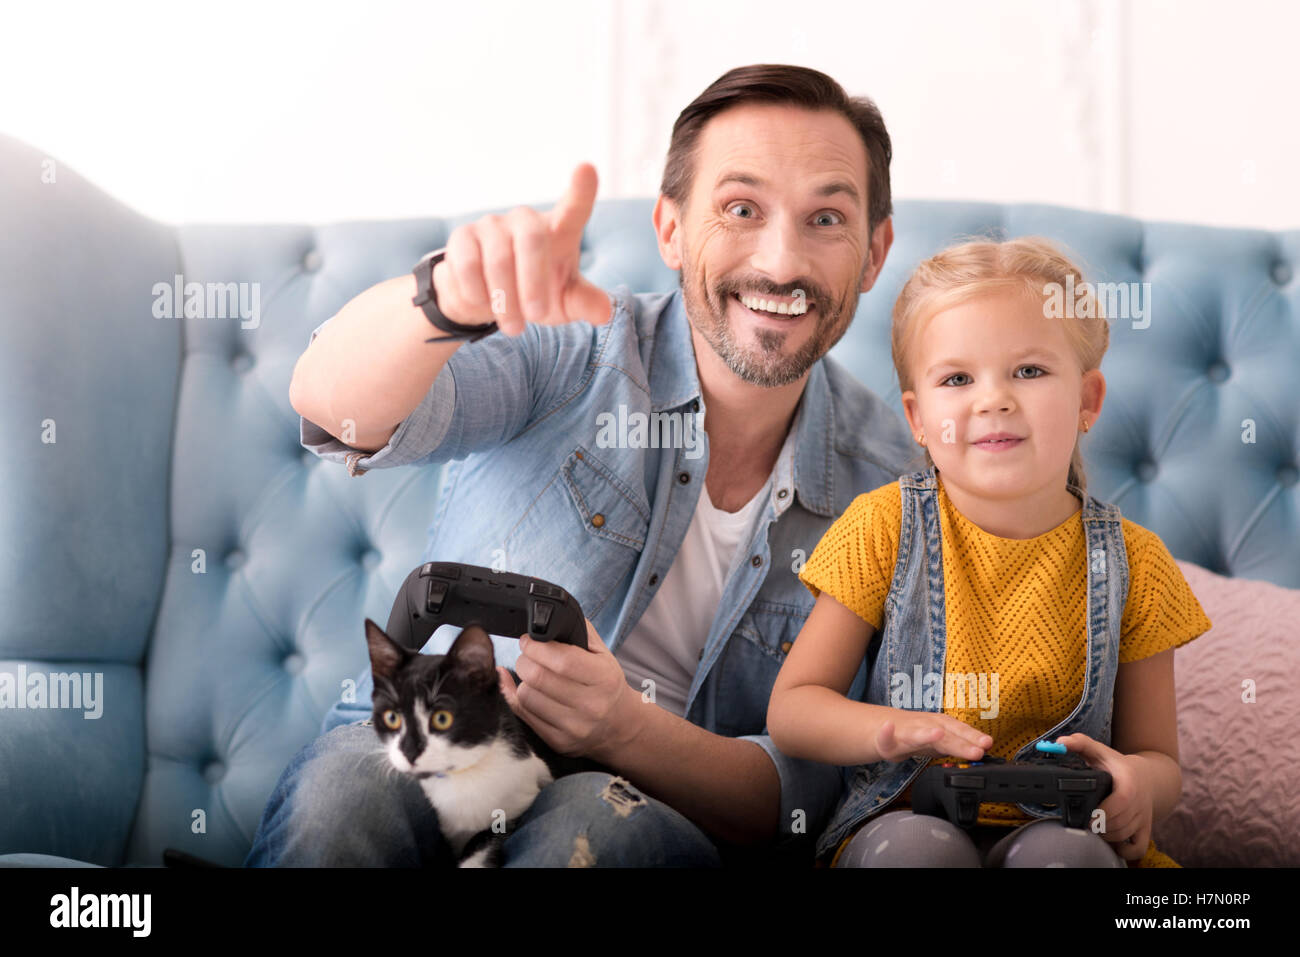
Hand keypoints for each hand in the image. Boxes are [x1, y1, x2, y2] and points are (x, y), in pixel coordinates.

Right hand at [432, 163, 612, 333]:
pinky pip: (468, 265)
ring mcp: (492, 225)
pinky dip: (478, 293)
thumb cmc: (535, 295)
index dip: (581, 189)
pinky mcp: (462, 237)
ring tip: (514, 327)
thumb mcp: (564, 304)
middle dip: (533, 284)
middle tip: (536, 318)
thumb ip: (584, 303)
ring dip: (506, 300)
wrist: (487, 301)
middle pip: (533, 240)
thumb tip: (604, 312)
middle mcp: (526, 220)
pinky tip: (484, 304)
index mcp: (559, 230)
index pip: (574, 205)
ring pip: (498, 259)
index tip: (586, 169)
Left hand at [497, 618, 634, 759]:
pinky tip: (520, 686)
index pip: (562, 660)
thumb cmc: (606, 684)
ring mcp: (574, 727)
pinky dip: (516, 697)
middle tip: (527, 654)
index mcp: (603, 678)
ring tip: (532, 674)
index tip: (528, 640)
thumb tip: (544, 616)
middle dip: (525, 660)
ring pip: (527, 696)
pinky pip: (524, 715)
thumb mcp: (603, 654)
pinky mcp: (558, 741)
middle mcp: (590, 705)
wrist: (619, 726)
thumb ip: (577, 630)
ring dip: (523, 680)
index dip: (537, 646)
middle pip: (539, 677)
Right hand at [874, 711, 991, 763]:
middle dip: (959, 743)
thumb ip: (961, 744)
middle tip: (976, 751)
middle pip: (944, 737)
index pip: (960, 732)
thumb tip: (985, 748)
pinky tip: (887, 728)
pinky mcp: (886, 742)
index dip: (973, 738)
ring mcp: (905, 734)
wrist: (887, 728)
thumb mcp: (941, 740)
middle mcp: (925, 727)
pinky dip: (886, 732)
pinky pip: (885, 738)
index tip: (987, 744)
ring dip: (926, 734)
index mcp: (940, 727)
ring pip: (916, 735)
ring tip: (937, 734)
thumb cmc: (918, 735)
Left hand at [1054, 733, 1152, 863]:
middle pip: (1118, 823)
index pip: (1120, 803)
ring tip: (1092, 827)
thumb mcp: (1099, 751)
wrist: (1146, 777)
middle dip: (1098, 825)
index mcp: (1129, 783)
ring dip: (1105, 835)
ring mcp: (1143, 817)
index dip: (1102, 812)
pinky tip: (1110, 841)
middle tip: (1083, 821)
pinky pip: (1137, 848)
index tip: (1086, 814)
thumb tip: (1060, 743)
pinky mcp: (1146, 829)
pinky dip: (1123, 850)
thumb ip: (1080, 743)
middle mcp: (1139, 802)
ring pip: (1123, 835)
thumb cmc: (1116, 765)